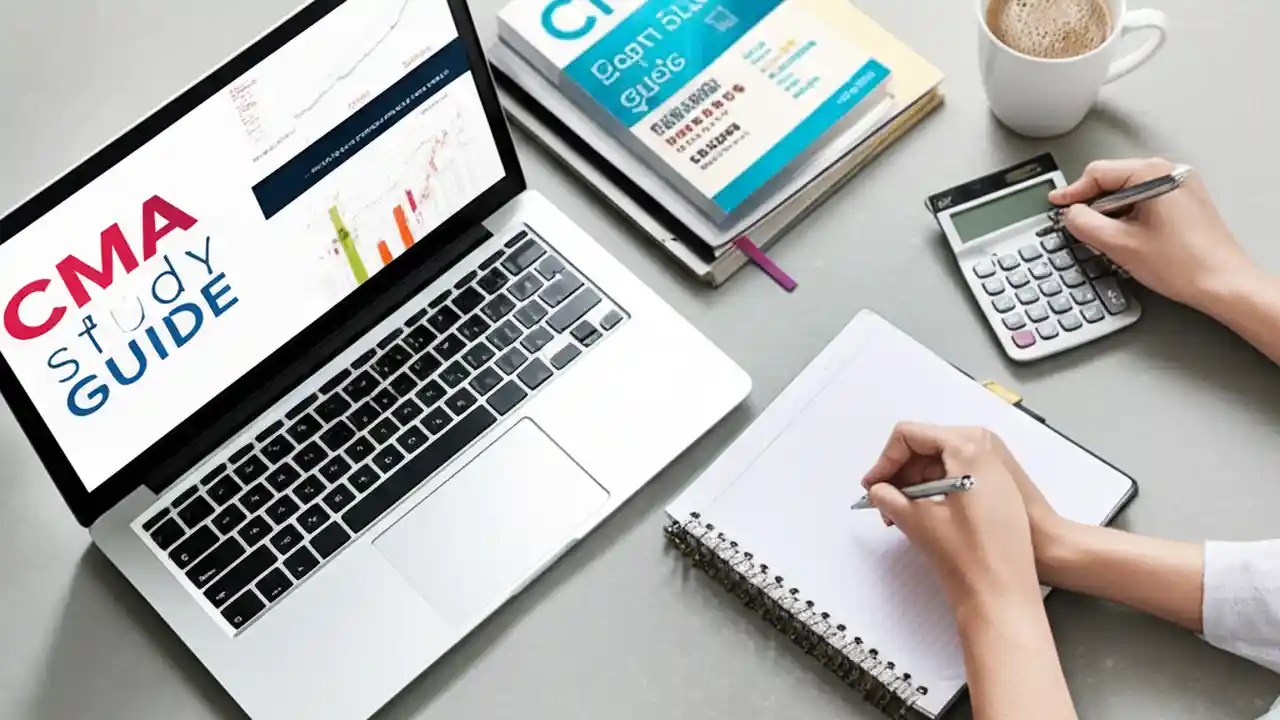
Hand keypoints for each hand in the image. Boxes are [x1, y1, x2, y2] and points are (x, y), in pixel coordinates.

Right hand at [860, 423, 1053, 611]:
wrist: (1008, 595)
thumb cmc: (972, 557)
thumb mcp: (918, 521)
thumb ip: (889, 497)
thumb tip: (878, 490)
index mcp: (968, 449)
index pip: (911, 435)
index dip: (884, 461)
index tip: (872, 486)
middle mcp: (986, 452)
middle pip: (927, 447)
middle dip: (900, 474)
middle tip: (884, 502)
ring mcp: (997, 473)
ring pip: (942, 464)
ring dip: (916, 484)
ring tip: (902, 515)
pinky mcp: (1001, 492)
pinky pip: (960, 478)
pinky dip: (937, 491)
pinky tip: (925, 516)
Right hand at [1048, 158, 1261, 311]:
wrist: (1223, 284)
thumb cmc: (1184, 264)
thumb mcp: (1119, 244)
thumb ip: (1084, 223)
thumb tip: (1070, 214)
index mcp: (1155, 174)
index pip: (1099, 173)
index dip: (1073, 191)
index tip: (1057, 204)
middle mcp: (1171, 173)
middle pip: (1114, 180)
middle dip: (1093, 204)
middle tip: (1078, 226)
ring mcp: (1181, 187)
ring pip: (1129, 192)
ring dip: (1112, 213)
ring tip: (1109, 239)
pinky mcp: (1185, 203)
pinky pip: (1146, 201)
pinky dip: (1130, 217)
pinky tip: (1128, 239)